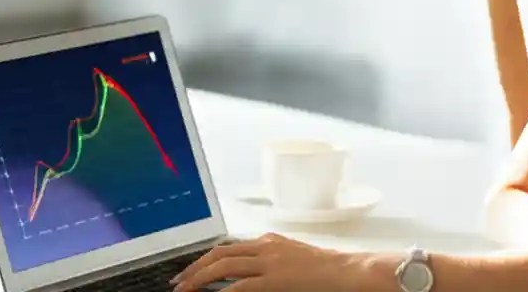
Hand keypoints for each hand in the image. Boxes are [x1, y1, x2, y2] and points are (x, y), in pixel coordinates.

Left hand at [171, 233, 387, 291]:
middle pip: (220, 253)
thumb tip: (250, 275)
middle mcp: (265, 247)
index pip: (228, 247)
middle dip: (195, 268)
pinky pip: (240, 286)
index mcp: (268, 241)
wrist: (347, 271)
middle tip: (179, 283)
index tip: (191, 271)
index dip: (206, 259)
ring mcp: (269, 262)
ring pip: (224, 266)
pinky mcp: (275, 279)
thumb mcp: (293, 258)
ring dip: (200, 279)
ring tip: (185, 291)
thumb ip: (271, 261)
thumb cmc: (327, 269)